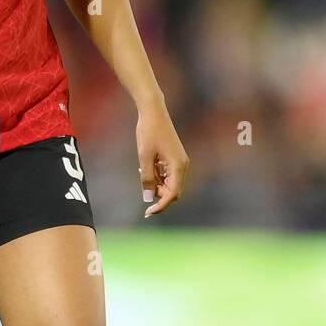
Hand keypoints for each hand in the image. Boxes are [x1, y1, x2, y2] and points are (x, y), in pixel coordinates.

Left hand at [136, 101, 188, 216]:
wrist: (153, 112)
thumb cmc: (148, 132)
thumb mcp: (144, 157)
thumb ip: (147, 178)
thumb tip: (148, 198)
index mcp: (178, 166)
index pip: (172, 194)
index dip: (161, 206)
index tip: (148, 213)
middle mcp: (183, 166)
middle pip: (172, 191)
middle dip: (158, 193)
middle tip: (143, 183)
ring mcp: (179, 162)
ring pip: (169, 184)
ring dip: (156, 184)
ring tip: (144, 169)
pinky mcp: (174, 158)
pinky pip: (167, 175)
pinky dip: (157, 176)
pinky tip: (147, 166)